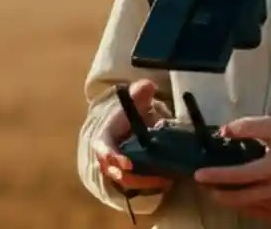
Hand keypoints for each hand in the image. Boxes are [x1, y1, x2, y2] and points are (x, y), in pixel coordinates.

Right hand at [91, 79, 174, 194]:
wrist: (124, 125)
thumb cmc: (127, 114)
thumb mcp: (133, 100)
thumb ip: (140, 93)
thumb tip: (148, 86)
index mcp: (103, 138)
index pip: (103, 150)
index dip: (114, 157)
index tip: (128, 164)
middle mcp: (106, 157)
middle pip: (117, 173)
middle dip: (136, 178)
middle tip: (158, 177)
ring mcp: (116, 169)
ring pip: (128, 183)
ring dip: (146, 184)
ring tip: (166, 180)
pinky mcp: (127, 177)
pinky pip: (136, 186)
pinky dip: (150, 185)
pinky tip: (167, 181)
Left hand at [192, 116, 270, 222]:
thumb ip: (248, 126)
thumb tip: (223, 131)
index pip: (242, 175)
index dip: (219, 176)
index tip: (200, 175)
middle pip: (242, 197)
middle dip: (220, 193)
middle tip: (203, 185)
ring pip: (248, 207)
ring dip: (229, 200)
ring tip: (215, 191)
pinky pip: (258, 214)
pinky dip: (244, 207)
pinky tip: (235, 199)